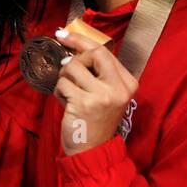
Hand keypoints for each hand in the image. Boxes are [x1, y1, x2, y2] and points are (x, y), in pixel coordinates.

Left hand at [53, 28, 136, 155]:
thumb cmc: (96, 120)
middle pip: (94, 53)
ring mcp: (103, 96)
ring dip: (64, 77)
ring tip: (68, 92)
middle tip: (63, 61)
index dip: (82, 40)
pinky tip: (66, 103)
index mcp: (128, 82)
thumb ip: (98, 72)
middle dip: (73, 54)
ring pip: (72, 67)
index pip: (105, 51)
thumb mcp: (107, 94)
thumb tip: (74, 46)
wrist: (93, 151)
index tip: (64, 34)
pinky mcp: (85, 103)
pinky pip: (63, 84)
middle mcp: (119, 88)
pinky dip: (59, 91)